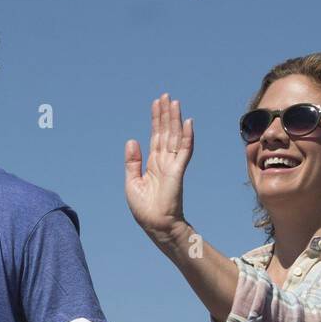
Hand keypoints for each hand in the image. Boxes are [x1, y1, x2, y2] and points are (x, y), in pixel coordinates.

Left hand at [125, 93, 193, 242]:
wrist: (155, 225)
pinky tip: (187, 123)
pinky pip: (184, 151)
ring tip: (174, 102)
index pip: (156, 137)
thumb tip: (132, 140)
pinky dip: (186, 137)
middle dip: (165, 114)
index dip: (156, 120)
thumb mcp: (132, 182)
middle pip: (166, 133)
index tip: (156, 104)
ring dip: (175, 120)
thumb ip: (132, 162)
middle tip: (165, 96)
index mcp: (153, 164)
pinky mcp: (178, 171)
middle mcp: (164, 162)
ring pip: (175, 137)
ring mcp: (172, 165)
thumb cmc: (144, 209)